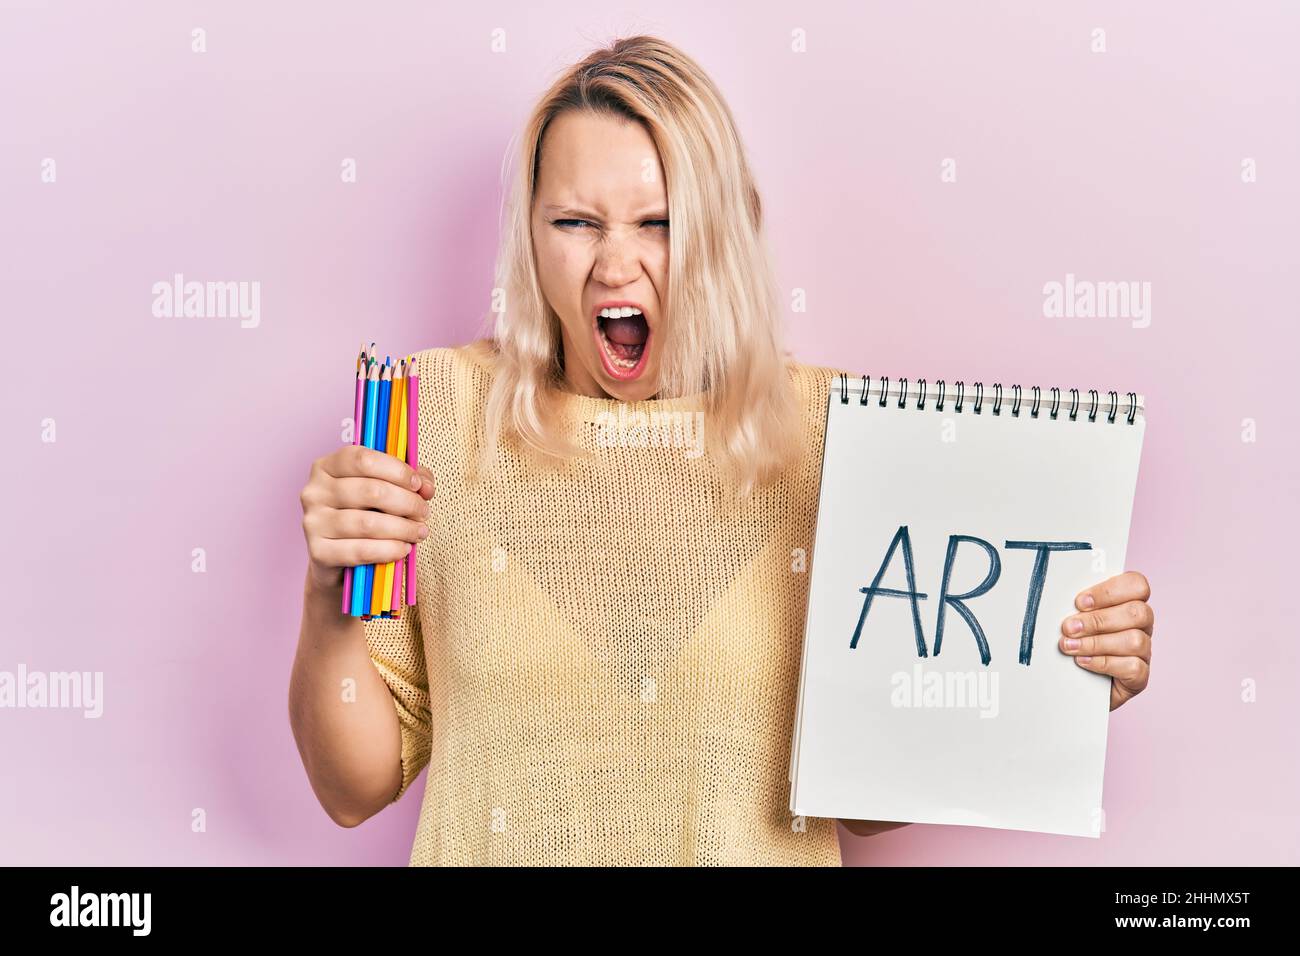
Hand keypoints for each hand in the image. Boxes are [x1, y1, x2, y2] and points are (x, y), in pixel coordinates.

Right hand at [299, 444, 434, 594]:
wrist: (336, 558)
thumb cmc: (363, 514)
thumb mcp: (383, 489)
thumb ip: (408, 480)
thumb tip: (425, 486)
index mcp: (327, 466)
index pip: (363, 459)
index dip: (397, 470)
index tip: (418, 485)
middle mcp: (314, 491)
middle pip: (371, 491)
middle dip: (407, 502)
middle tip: (423, 512)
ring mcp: (313, 522)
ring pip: (368, 523)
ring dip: (403, 528)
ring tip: (419, 532)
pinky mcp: (318, 552)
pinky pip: (361, 550)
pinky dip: (389, 550)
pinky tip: (404, 548)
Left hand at [1058, 571, 1152, 710]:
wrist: (1073, 684)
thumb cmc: (1074, 643)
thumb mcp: (1073, 620)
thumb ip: (1074, 607)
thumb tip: (1056, 595)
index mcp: (1128, 603)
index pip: (1136, 585)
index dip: (1110, 591)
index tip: (1080, 602)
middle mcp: (1141, 626)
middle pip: (1138, 612)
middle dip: (1098, 620)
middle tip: (1069, 627)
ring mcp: (1144, 652)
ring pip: (1135, 640)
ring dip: (1097, 642)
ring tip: (1070, 646)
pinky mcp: (1140, 677)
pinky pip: (1133, 667)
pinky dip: (1104, 663)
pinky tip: (1083, 662)